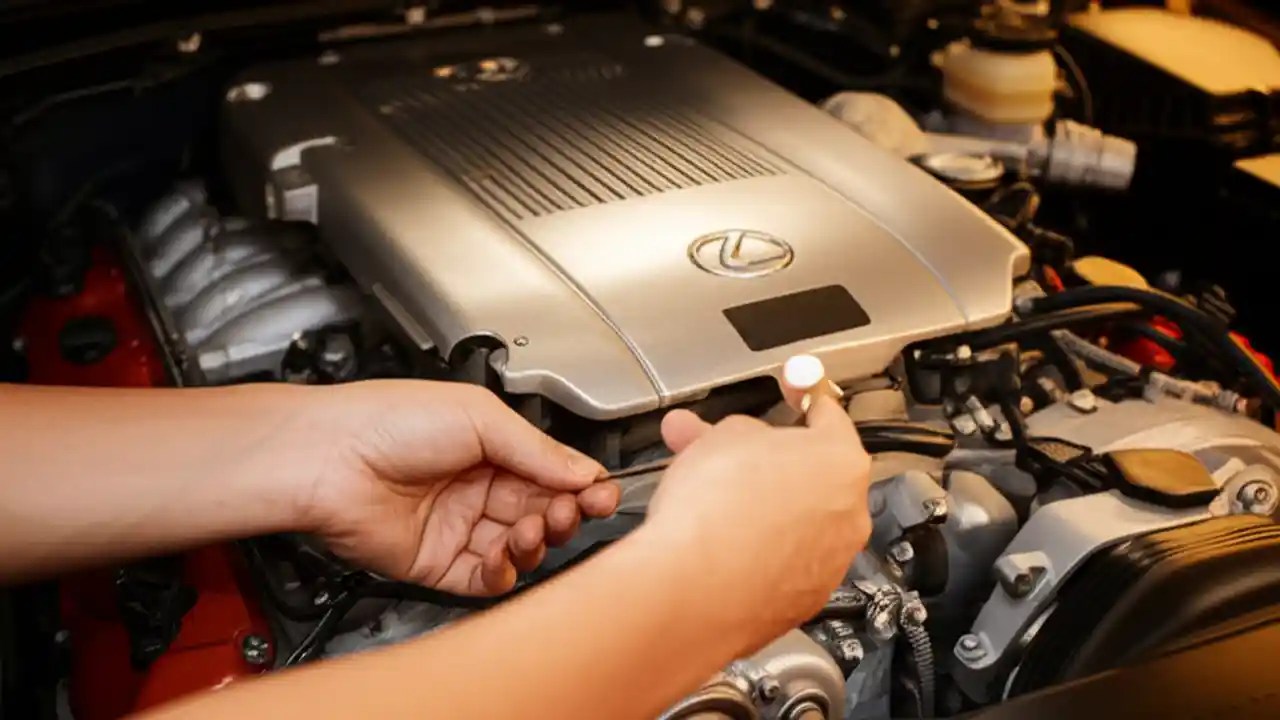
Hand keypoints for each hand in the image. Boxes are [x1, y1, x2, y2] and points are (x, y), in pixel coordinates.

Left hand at [298, 381, 619, 595]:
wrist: (328, 458)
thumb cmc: (387, 420)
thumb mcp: (480, 417)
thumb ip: (538, 449)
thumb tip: (585, 470)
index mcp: (491, 446)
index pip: (552, 472)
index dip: (580, 484)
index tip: (602, 491)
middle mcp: (478, 487)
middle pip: (543, 511)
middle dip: (565, 513)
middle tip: (572, 509)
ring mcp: (460, 527)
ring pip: (521, 548)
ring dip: (538, 541)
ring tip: (532, 527)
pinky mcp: (439, 563)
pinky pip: (487, 579)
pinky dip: (506, 573)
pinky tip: (507, 554)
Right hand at [646, 397, 871, 634]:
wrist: (693, 589)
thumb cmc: (714, 510)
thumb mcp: (723, 437)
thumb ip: (742, 431)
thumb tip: (741, 438)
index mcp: (840, 462)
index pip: (830, 417)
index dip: (804, 398)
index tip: (794, 391)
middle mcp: (847, 515)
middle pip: (810, 474)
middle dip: (767, 460)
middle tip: (723, 451)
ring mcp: (829, 563)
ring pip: (796, 521)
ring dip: (761, 507)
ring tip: (707, 501)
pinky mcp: (803, 601)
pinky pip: (783, 562)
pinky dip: (758, 550)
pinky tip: (719, 545)